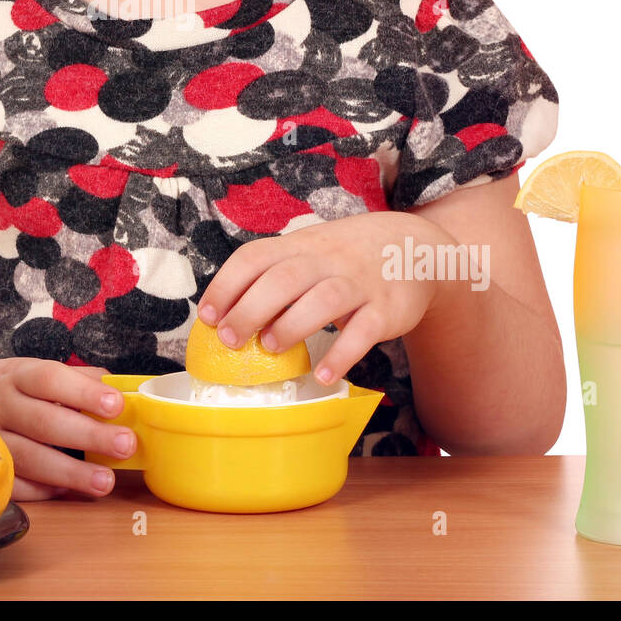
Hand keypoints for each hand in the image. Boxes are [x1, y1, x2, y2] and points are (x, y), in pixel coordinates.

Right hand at [0, 358, 135, 500]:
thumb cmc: (2, 388)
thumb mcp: (31, 372)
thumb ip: (74, 379)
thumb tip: (116, 387)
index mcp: (17, 375)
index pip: (51, 379)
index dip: (84, 391)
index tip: (116, 404)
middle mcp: (0, 405)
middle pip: (45, 421)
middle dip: (88, 435)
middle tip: (125, 445)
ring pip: (29, 458)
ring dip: (69, 472)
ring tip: (104, 482)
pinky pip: (11, 484)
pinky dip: (40, 490)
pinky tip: (66, 492)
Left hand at [195, 214, 439, 387]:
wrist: (413, 246)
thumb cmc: (345, 257)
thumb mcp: (309, 251)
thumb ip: (274, 274)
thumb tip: (225, 315)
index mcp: (300, 245)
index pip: (255, 257)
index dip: (227, 285)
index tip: (206, 316)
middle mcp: (328, 259)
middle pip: (285, 278)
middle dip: (251, 309)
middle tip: (230, 339)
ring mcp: (359, 283)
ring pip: (324, 300)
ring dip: (293, 325)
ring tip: (271, 349)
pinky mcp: (387, 308)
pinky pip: (364, 331)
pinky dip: (343, 354)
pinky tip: (324, 375)